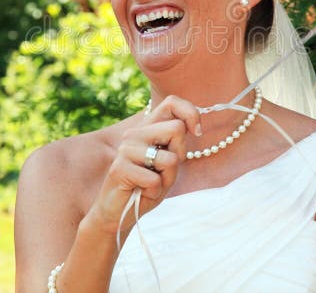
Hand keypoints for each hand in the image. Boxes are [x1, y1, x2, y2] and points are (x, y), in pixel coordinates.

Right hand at [84, 95, 201, 235]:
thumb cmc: (147, 187)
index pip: (171, 102)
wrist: (119, 213)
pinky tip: (142, 192)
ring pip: (169, 158)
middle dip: (180, 155)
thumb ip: (176, 144)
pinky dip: (154, 191)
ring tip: (151, 184)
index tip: (197, 133)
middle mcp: (135, 133)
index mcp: (147, 128)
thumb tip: (194, 127)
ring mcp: (126, 149)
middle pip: (176, 128)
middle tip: (164, 171)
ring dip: (167, 178)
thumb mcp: (169, 164)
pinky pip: (155, 179)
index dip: (190, 113)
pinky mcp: (119, 168)